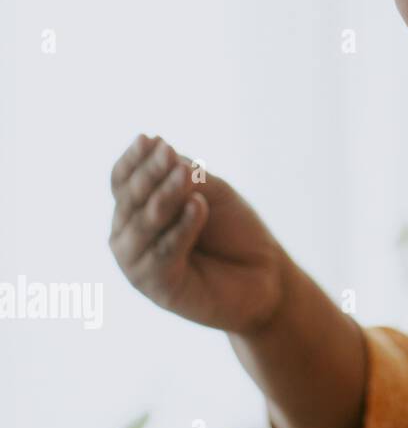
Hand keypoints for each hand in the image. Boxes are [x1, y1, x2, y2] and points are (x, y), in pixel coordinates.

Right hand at [108, 135, 286, 334]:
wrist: (263, 276)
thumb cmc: (233, 231)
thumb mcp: (211, 193)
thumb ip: (183, 175)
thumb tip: (155, 142)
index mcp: (136, 210)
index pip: (122, 181)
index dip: (134, 160)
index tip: (150, 139)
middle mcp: (128, 236)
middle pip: (129, 199)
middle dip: (150, 174)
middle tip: (171, 154)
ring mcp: (137, 263)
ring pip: (144, 224)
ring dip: (165, 196)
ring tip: (186, 174)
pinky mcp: (156, 287)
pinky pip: (164, 252)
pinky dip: (182, 227)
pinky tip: (198, 205)